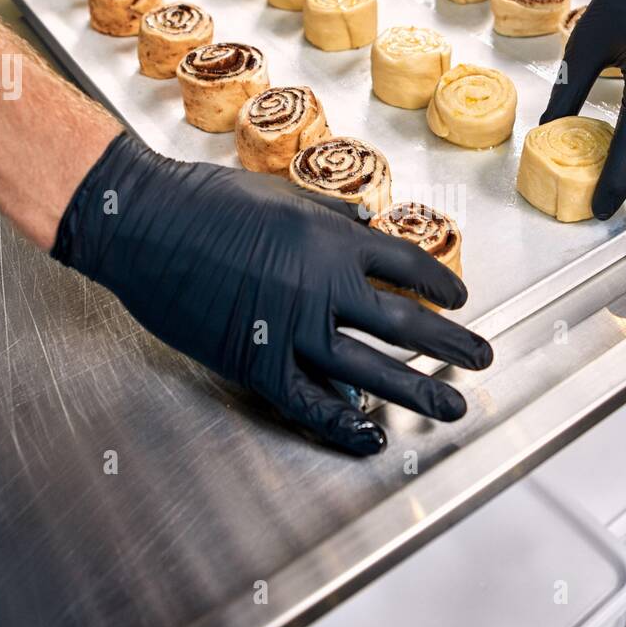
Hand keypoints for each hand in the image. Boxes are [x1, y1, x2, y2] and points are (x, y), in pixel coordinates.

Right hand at [52, 134, 492, 454]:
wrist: (144, 223)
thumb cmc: (206, 200)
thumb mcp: (280, 193)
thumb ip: (329, 213)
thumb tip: (368, 223)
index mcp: (333, 238)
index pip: (408, 267)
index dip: (441, 285)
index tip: (460, 300)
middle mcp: (324, 286)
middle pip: (406, 323)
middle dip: (451, 345)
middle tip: (481, 358)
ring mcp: (292, 328)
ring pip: (372, 370)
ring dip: (419, 391)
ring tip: (452, 405)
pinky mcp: (256, 363)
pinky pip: (310, 404)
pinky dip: (343, 424)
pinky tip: (370, 434)